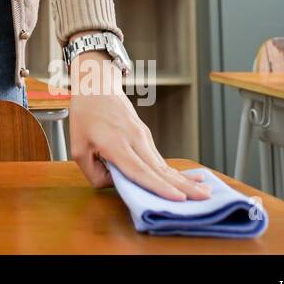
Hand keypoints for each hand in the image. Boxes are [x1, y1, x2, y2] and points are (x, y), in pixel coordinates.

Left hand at [67, 52, 211, 200]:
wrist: (97, 85)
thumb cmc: (85, 115)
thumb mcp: (77, 147)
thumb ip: (93, 173)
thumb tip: (115, 184)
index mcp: (115, 144)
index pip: (139, 170)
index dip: (158, 186)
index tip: (178, 198)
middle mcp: (134, 140)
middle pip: (160, 169)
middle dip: (184, 186)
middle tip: (206, 199)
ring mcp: (143, 136)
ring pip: (163, 164)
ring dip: (185, 181)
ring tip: (205, 193)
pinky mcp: (146, 135)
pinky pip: (159, 158)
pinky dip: (175, 172)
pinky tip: (192, 180)